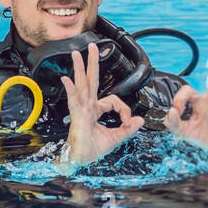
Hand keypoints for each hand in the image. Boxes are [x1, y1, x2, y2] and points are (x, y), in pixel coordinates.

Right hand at [60, 43, 143, 164]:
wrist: (80, 160)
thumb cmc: (92, 149)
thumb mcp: (116, 138)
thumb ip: (128, 129)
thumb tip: (140, 120)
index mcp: (95, 110)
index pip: (113, 100)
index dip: (125, 109)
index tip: (129, 121)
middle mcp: (87, 106)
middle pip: (91, 80)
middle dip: (91, 63)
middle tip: (91, 47)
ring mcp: (81, 110)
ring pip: (82, 85)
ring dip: (79, 68)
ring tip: (77, 54)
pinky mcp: (77, 116)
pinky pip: (74, 100)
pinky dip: (71, 90)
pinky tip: (67, 79)